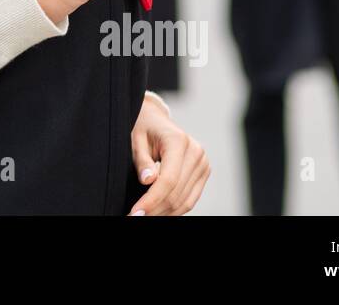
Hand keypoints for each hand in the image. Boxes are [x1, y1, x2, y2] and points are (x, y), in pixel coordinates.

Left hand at [128, 94, 209, 215]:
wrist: (156, 120)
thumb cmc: (143, 128)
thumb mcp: (136, 139)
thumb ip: (142, 161)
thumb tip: (148, 181)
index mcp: (179, 141)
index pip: (168, 180)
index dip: (152, 200)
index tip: (136, 212)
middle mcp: (196, 153)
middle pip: (177, 193)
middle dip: (155, 210)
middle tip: (135, 217)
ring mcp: (203, 164)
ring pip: (184, 201)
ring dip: (164, 213)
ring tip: (145, 216)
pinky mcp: (203, 173)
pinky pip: (190, 199)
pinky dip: (174, 209)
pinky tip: (158, 212)